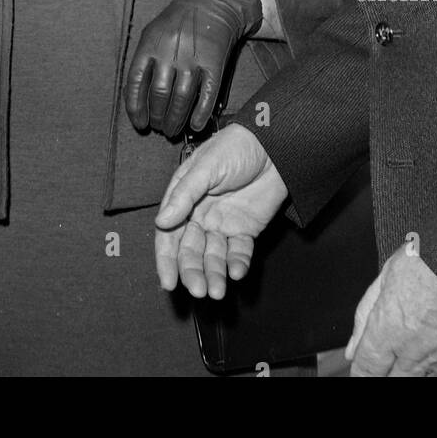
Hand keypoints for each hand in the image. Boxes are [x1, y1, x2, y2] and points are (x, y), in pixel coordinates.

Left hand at [125, 0, 262, 136]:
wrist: (209, 2)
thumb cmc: (176, 23)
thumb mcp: (152, 34)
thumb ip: (144, 62)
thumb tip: (137, 99)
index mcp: (149, 45)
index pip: (136, 83)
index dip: (135, 108)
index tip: (139, 123)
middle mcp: (170, 52)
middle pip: (159, 95)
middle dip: (157, 117)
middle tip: (159, 127)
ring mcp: (193, 58)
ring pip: (181, 98)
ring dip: (176, 120)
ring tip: (172, 129)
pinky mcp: (214, 63)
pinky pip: (207, 94)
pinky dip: (201, 114)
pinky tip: (195, 125)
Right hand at [155, 123, 287, 297]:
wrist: (274, 146)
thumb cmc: (235, 147)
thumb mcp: (206, 167)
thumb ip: (185, 195)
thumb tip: (162, 221)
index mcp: (184, 199)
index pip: (169, 235)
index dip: (166, 260)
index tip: (168, 283)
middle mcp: (200, 216)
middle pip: (191, 252)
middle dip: (193, 273)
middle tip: (199, 291)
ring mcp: (223, 224)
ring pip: (214, 257)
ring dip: (214, 274)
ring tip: (218, 291)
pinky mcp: (245, 230)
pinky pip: (239, 252)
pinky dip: (237, 264)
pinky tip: (237, 271)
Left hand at [345, 244, 436, 375]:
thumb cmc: (425, 263)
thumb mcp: (383, 280)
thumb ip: (364, 316)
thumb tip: (353, 345)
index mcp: (386, 327)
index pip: (366, 369)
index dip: (362, 372)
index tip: (362, 368)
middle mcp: (409, 348)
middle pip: (388, 380)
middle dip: (382, 373)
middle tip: (383, 361)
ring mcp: (434, 357)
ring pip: (412, 382)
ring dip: (404, 374)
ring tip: (404, 359)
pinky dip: (428, 374)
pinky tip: (423, 362)